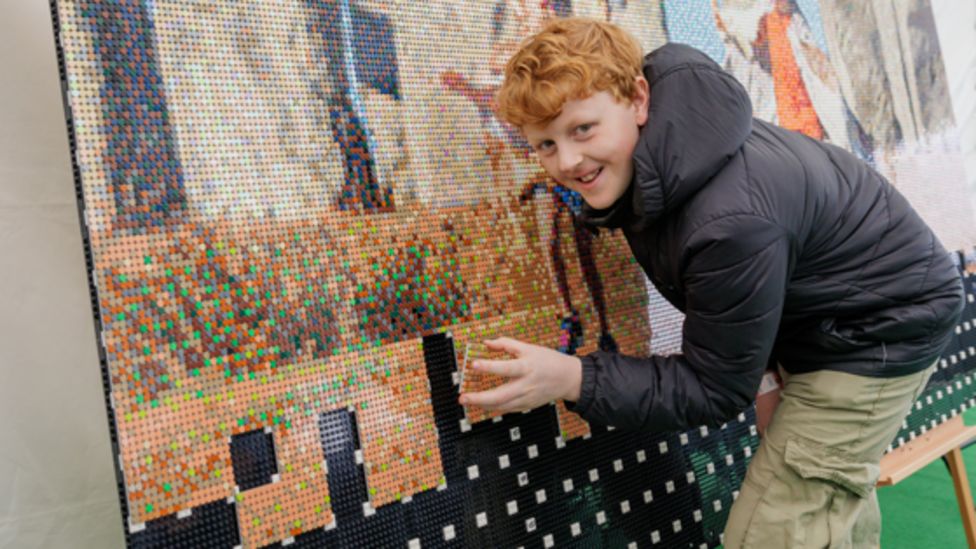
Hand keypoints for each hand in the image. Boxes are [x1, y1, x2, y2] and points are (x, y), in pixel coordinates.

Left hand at [458, 337, 581, 412]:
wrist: (568, 379)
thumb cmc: (548, 361)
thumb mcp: (529, 348)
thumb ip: (506, 344)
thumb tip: (486, 343)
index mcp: (527, 367)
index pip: (506, 368)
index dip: (489, 366)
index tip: (473, 364)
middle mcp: (526, 385)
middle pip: (501, 395)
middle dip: (479, 398)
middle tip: (463, 397)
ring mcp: (526, 398)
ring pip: (501, 406)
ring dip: (482, 405)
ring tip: (467, 401)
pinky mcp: (526, 406)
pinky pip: (506, 409)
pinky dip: (492, 407)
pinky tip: (481, 404)